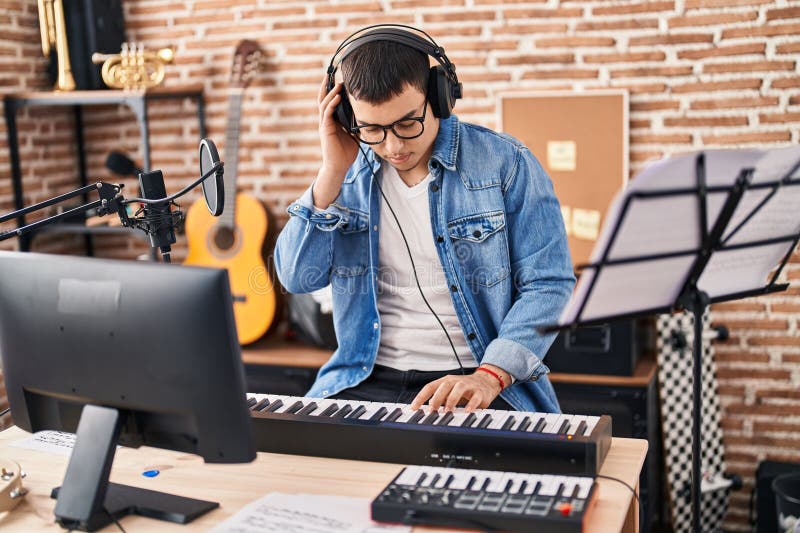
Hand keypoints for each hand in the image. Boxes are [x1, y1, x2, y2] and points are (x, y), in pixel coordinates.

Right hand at [313, 77, 358, 208]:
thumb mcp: (355, 135)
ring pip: (325, 103)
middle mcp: (326, 120)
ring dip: (330, 92)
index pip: (331, 101)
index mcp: (332, 121)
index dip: (333, 90)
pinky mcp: (325, 129)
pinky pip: (327, 113)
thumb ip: (357, 125)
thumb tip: (368, 116)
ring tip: (337, 82)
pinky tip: (337, 96)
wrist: (339, 167)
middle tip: (331, 73)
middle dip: (327, 86)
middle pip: (324, 99)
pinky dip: (332, 103)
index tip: (339, 79)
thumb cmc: (346, 153)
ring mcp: (324, 124)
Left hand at [410, 365, 509, 412]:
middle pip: (444, 386)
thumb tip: (425, 411)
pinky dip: (471, 405)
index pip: (430, 386)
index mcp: (446, 381)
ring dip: (451, 400)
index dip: (421, 397)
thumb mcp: (450, 391)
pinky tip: (466, 412)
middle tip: (431, 410)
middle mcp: (456, 381)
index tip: (414, 408)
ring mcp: (468, 386)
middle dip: (436, 398)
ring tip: (447, 411)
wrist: (486, 381)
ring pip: (458, 389)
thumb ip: (439, 399)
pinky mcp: (480, 393)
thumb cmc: (464, 389)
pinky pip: (475, 398)